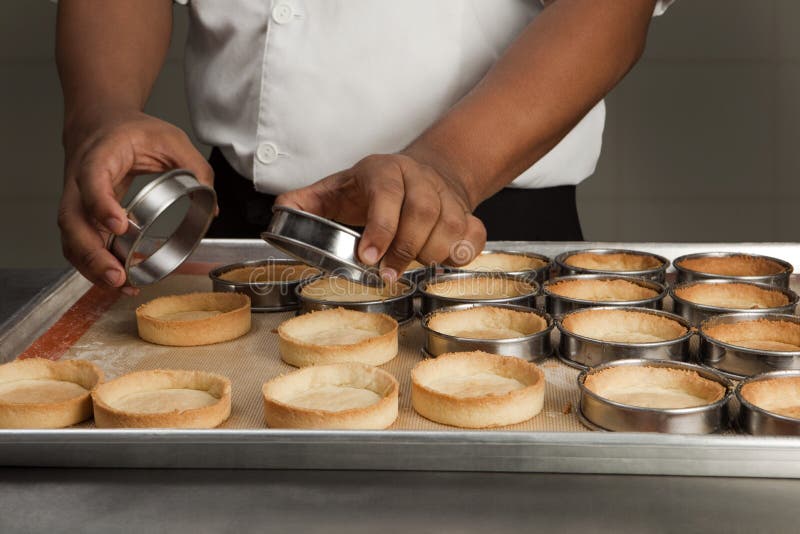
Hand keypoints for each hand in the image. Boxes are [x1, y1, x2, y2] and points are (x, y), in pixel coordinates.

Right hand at [58, 108, 213, 292]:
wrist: (100, 123)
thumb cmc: (132, 131)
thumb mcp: (171, 138)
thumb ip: (195, 166)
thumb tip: (213, 207)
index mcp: (101, 155)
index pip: (92, 179)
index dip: (101, 203)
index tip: (120, 224)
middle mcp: (79, 180)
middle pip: (71, 221)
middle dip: (92, 253)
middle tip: (117, 275)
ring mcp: (76, 200)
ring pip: (71, 239)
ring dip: (92, 267)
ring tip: (122, 285)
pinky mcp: (82, 216)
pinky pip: (80, 245)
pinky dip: (95, 266)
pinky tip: (121, 279)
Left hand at [275, 153, 486, 280]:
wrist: (425, 172)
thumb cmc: (375, 187)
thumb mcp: (338, 187)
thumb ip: (308, 200)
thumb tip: (280, 211)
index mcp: (384, 171)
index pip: (387, 195)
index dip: (380, 228)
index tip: (368, 258)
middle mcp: (419, 179)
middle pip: (422, 213)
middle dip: (404, 250)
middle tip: (387, 275)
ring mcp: (446, 196)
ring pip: (450, 226)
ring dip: (431, 254)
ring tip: (412, 265)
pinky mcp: (467, 212)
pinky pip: (474, 235)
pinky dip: (461, 253)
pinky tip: (443, 260)